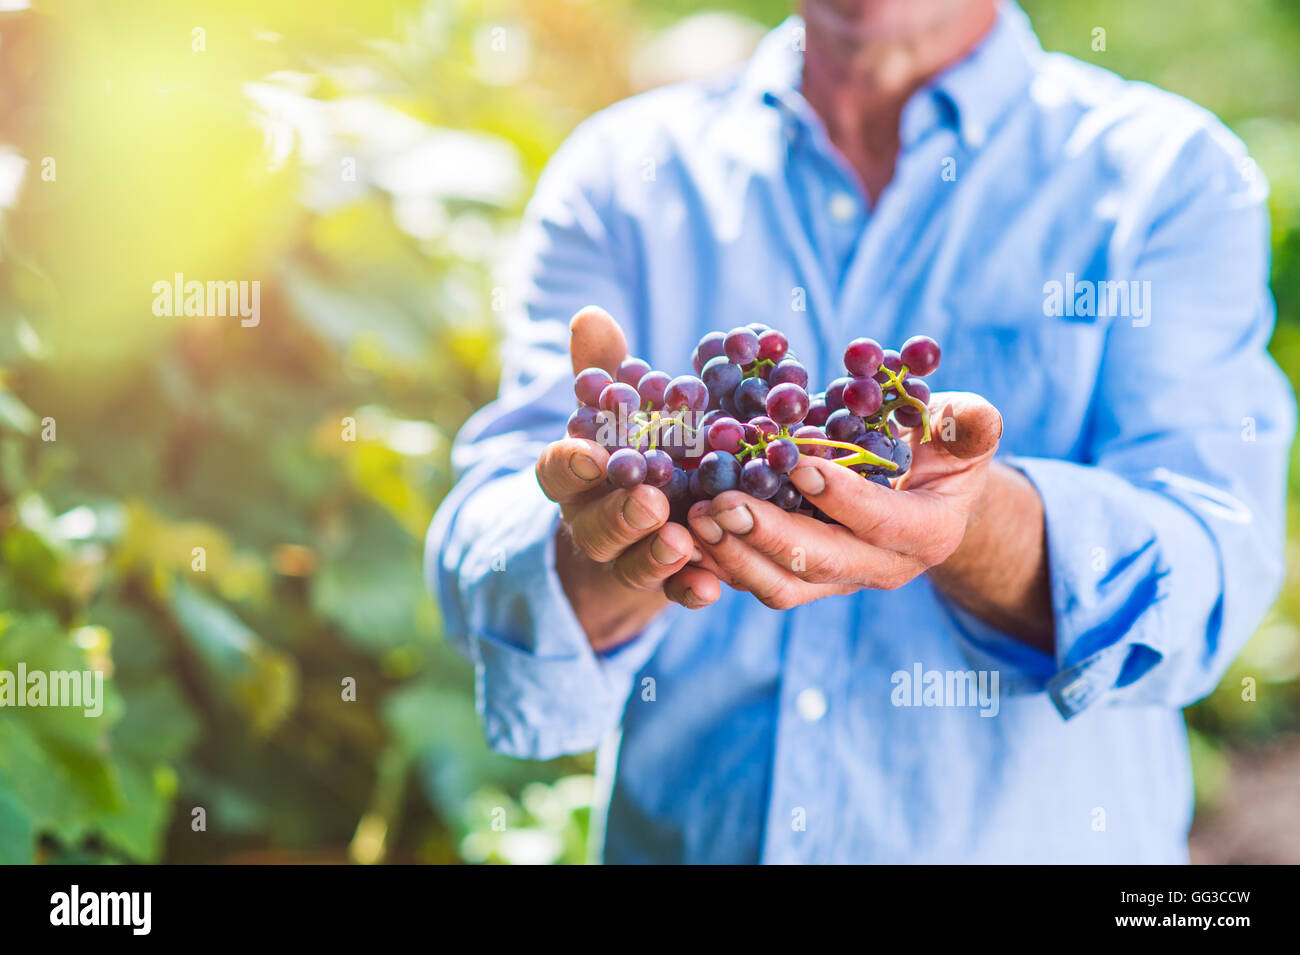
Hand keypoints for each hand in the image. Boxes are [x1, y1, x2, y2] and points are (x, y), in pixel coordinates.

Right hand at [538, 306, 722, 650]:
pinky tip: (710, 588)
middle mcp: (594, 519)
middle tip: (649, 501)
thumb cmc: (627, 445)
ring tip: (681, 542)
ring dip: (655, 555)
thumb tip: (590, 315)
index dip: (569, 463)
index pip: (557, 470)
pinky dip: (689, 591)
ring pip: (632, 563)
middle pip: (595, 525)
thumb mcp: (616, 407)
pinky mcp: (667, 580)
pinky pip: (674, 592)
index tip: (589, 453)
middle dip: (620, 514)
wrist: (640, 519)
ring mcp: (629, 555)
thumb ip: (602, 369)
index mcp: (576, 474)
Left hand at [686, 393, 1001, 608]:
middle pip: (818, 564)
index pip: (879, 523)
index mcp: (925, 534)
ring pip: (779, 586)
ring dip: (732, 556)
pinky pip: (751, 582)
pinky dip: (713, 567)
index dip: (842, 497)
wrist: (921, 494)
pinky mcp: (796, 579)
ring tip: (694, 518)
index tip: (799, 463)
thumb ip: (970, 425)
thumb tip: (972, 417)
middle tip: (720, 503)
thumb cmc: (941, 450)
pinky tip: (679, 538)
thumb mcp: (964, 431)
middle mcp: (878, 569)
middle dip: (766, 535)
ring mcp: (834, 582)